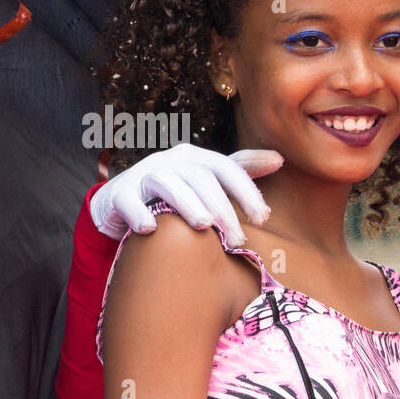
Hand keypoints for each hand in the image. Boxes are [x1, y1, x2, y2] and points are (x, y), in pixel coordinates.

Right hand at [91, 144, 282, 245]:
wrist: (124, 200)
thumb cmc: (177, 191)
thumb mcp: (209, 179)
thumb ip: (241, 170)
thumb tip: (280, 159)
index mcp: (196, 158)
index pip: (227, 168)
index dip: (246, 191)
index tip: (263, 219)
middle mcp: (171, 161)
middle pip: (201, 178)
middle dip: (222, 208)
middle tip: (238, 240)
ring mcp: (144, 175)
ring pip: (167, 183)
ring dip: (187, 203)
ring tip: (203, 226)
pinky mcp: (120, 194)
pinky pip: (128, 200)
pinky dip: (138, 213)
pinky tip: (150, 230)